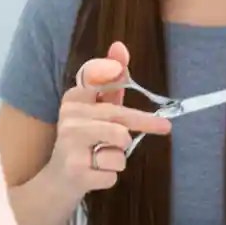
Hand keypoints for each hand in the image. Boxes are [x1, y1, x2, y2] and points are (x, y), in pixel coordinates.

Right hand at [44, 41, 171, 197]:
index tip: (118, 70)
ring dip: (120, 155)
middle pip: (118, 115)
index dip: (103, 71)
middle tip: (166, 126)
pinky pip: (114, 170)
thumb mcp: (97, 109)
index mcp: (73, 98)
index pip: (89, 77)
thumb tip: (119, 45)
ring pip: (120, 143)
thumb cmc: (85, 139)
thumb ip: (111, 82)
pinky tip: (96, 173)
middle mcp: (68, 117)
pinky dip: (112, 174)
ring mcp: (69, 143)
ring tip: (104, 156)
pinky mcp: (76, 170)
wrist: (59, 179)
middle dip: (145, 122)